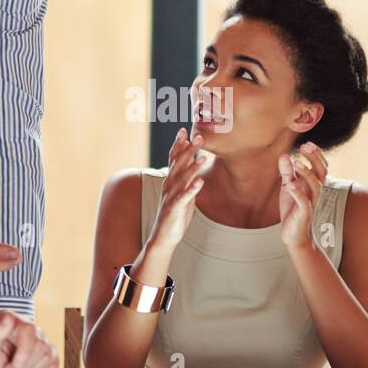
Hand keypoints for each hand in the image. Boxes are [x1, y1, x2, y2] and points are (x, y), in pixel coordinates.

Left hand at [0, 311, 58, 367]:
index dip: (22, 353)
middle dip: (23, 367)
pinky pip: (53, 365)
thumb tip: (8, 317)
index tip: (6, 365)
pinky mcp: (50, 354)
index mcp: (10, 320)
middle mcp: (28, 326)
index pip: (27, 329)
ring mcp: (41, 340)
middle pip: (40, 346)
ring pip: (48, 357)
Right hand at [148, 127, 213, 248]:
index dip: (178, 145)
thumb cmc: (174, 215)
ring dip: (192, 167)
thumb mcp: (182, 194)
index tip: (184, 130)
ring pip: (181, 179)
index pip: (172, 159)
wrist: (163, 237)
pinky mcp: (174, 209)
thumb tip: (194, 165)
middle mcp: (168, 186)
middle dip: (188, 150)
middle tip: (199, 137)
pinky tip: (200, 182)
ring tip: (203, 157)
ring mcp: (170, 197)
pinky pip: (183, 198)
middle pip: (178, 164)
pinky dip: (191, 190)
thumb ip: (187, 180)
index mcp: (170, 181)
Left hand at [279, 141, 326, 250]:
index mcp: (313, 184)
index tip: (307, 144)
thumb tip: (284, 155)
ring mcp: (311, 203)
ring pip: (316, 186)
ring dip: (306, 173)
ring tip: (296, 163)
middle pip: (322, 173)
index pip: (321, 167)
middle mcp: (315, 192)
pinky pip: (304, 202)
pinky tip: (289, 185)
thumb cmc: (293, 210)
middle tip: (304, 147)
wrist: (294, 235)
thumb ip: (287, 173)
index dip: (317, 155)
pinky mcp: (304, 214)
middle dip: (315, 159)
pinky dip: (297, 192)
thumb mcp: (288, 187)